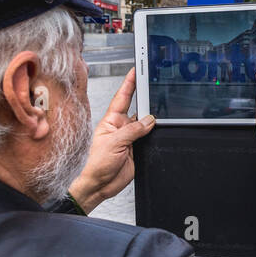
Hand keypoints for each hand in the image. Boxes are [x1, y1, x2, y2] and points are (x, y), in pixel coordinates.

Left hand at [68, 68, 154, 212]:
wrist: (99, 185)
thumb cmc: (96, 164)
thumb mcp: (114, 143)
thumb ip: (133, 130)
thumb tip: (149, 120)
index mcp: (111, 121)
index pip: (122, 97)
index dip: (129, 83)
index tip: (136, 71)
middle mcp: (121, 127)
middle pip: (137, 108)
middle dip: (146, 99)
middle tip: (154, 88)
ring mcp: (129, 138)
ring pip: (146, 124)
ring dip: (152, 120)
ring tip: (159, 114)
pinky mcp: (137, 149)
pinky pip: (149, 138)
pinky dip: (155, 134)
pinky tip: (158, 131)